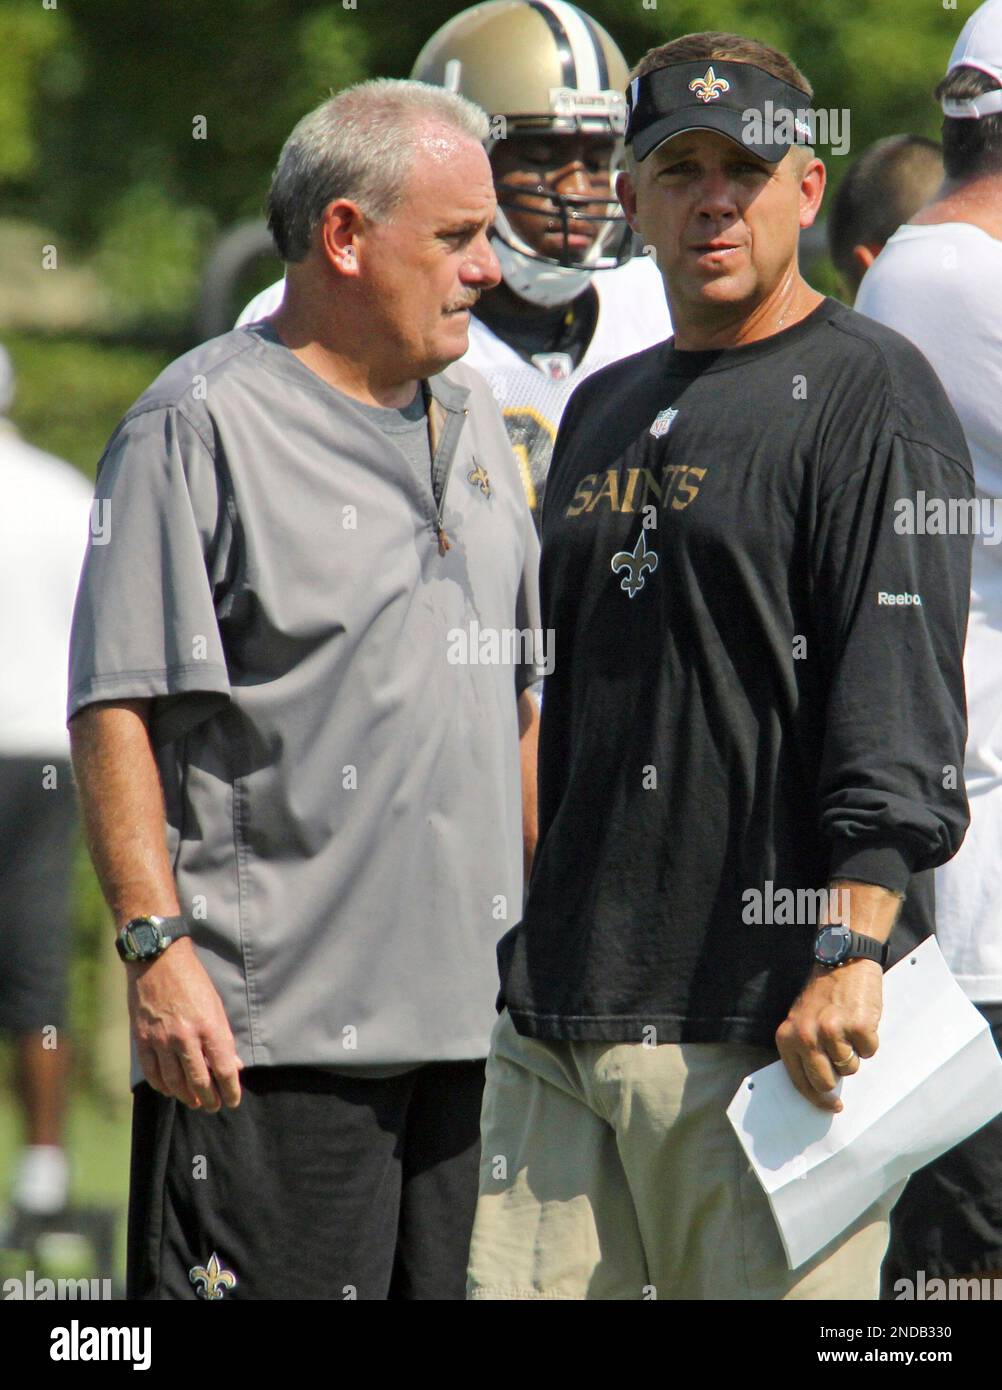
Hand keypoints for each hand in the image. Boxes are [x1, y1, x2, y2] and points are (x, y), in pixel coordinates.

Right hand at [127, 938, 243, 1110]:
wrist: (158, 960)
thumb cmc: (192, 981)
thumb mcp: (216, 1005)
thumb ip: (223, 1037)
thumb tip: (233, 1065)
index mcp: (210, 1026)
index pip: (224, 1069)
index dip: (230, 1090)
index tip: (233, 1100)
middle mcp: (186, 1037)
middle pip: (199, 1082)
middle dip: (209, 1099)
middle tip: (213, 1106)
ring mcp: (161, 1040)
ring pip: (174, 1083)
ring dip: (186, 1097)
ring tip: (194, 1102)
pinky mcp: (142, 1040)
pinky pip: (152, 1073)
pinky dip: (162, 1086)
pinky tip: (169, 1090)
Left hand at [775, 959, 882, 1111]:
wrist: (843, 960)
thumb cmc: (823, 994)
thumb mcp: (801, 1020)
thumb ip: (804, 1049)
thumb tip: (820, 1087)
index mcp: (788, 1036)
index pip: (800, 1081)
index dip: (817, 1098)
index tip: (831, 1106)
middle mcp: (807, 1036)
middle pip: (825, 1082)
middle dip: (837, 1076)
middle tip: (842, 1059)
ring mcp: (833, 1032)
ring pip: (850, 1068)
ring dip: (854, 1052)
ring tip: (848, 1026)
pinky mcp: (858, 1027)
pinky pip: (869, 1051)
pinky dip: (869, 1040)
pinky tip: (861, 1019)